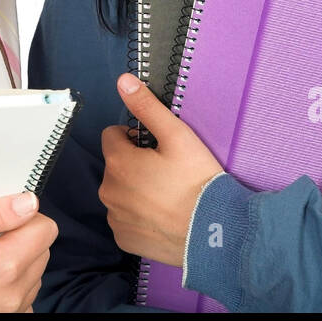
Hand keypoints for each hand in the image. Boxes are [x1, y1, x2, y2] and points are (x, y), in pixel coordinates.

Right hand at [0, 191, 56, 310]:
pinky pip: (24, 294)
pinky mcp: (1, 319)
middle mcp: (13, 294)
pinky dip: (11, 282)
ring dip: (16, 259)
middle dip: (19, 237)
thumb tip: (29, 202)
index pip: (46, 227)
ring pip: (35, 271)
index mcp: (4, 266)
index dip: (21, 215)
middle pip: (42, 249)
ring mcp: (8, 311)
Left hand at [99, 73, 224, 267]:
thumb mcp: (177, 136)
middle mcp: (108, 190)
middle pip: (116, 165)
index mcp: (118, 162)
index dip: (134, 137)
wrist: (213, 233)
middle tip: (167, 172)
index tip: (157, 147)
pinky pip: (124, 218)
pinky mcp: (123, 239)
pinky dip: (137, 215)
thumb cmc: (196, 181)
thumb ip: (147, 106)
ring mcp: (115, 217)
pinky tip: (161, 216)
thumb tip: (123, 80)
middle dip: (134, 163)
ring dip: (135, 189)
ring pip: (119, 192)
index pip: (112, 136)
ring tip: (167, 196)